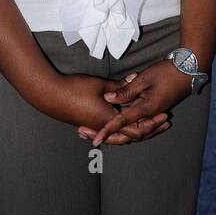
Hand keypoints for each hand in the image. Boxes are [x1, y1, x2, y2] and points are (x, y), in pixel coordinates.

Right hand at [42, 73, 169, 144]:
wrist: (51, 96)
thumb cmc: (75, 88)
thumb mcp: (101, 84)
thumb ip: (119, 86)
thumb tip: (135, 80)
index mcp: (109, 118)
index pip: (136, 127)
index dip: (151, 123)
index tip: (164, 117)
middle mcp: (104, 127)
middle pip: (131, 135)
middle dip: (149, 129)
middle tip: (162, 123)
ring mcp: (97, 126)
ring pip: (122, 133)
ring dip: (137, 129)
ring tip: (150, 123)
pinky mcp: (91, 123)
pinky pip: (113, 129)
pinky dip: (124, 127)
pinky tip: (128, 121)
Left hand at [80, 59, 194, 147]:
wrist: (187, 72)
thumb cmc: (166, 73)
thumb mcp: (144, 79)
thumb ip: (126, 90)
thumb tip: (108, 99)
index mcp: (145, 109)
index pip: (122, 123)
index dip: (107, 131)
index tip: (95, 140)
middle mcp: (148, 116)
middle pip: (126, 133)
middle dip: (108, 136)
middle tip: (90, 136)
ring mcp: (151, 114)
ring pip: (131, 129)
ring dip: (115, 131)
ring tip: (97, 130)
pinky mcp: (152, 110)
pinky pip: (137, 122)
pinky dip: (125, 124)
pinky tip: (114, 121)